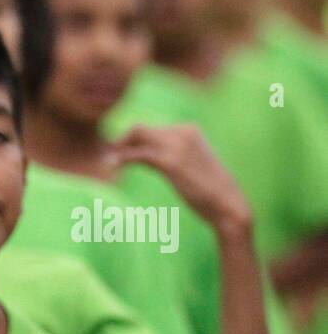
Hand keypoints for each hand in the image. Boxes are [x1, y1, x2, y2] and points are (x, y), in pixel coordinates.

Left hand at [110, 124, 252, 244]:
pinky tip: (112, 165)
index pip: (151, 128)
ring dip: (119, 148)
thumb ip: (175, 156)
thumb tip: (152, 160)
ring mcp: (177, 145)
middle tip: (107, 156)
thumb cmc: (210, 190)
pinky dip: (122, 158)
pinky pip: (139, 154)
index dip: (131, 138)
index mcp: (189, 130)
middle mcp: (184, 132)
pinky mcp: (171, 162)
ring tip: (106, 161)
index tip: (117, 150)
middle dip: (121, 141)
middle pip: (140, 129)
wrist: (228, 204)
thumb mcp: (192, 166)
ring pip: (137, 137)